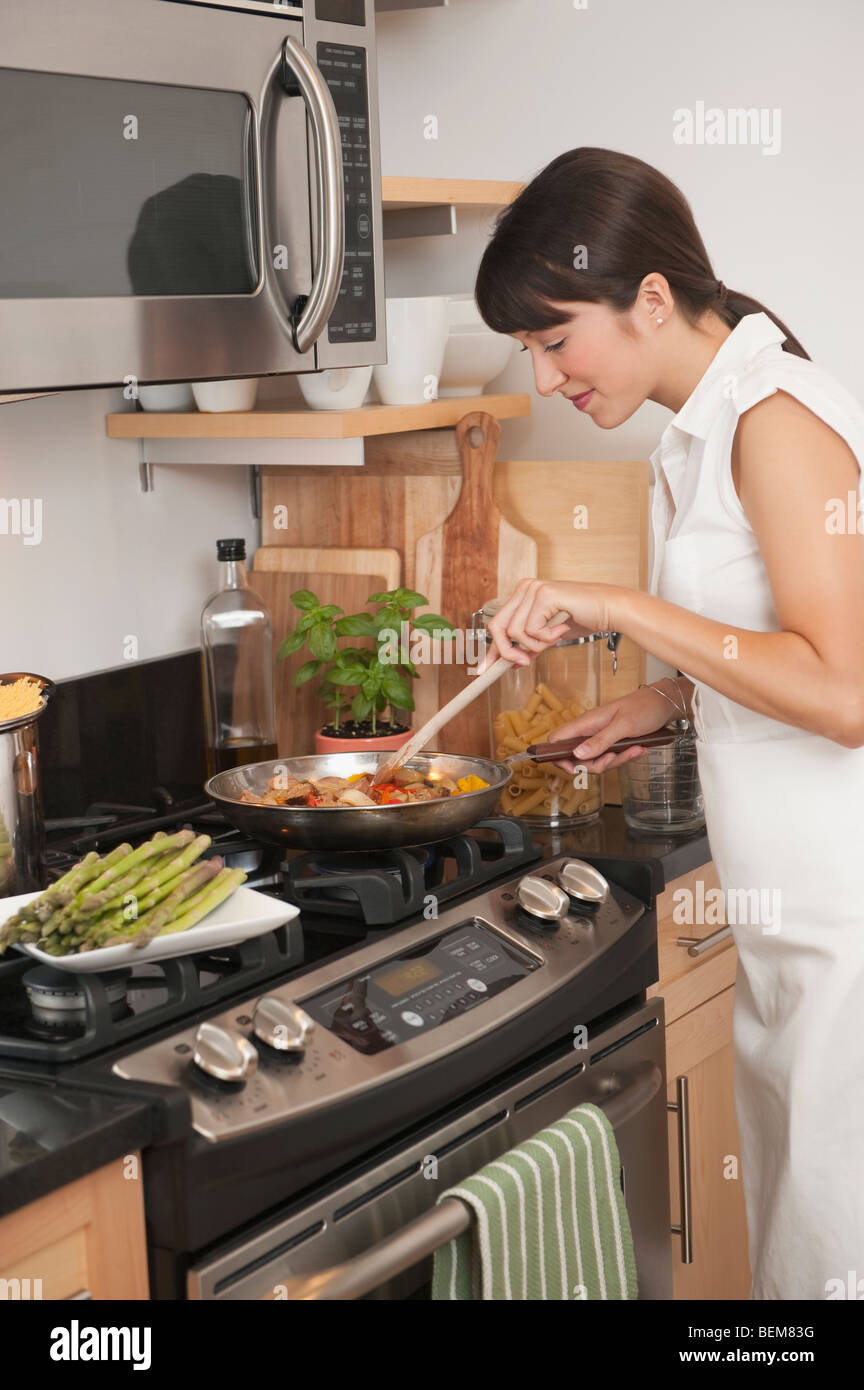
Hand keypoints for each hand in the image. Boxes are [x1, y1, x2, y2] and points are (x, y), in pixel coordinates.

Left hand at [484, 579, 613, 668]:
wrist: (608, 610)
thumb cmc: (582, 619)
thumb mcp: (547, 636)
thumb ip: (528, 646)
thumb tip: (509, 662)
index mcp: (522, 594)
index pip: (497, 624)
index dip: (491, 649)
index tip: (484, 669)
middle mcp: (524, 588)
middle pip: (497, 627)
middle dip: (508, 651)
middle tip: (525, 662)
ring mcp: (532, 589)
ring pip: (516, 632)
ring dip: (537, 644)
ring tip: (555, 636)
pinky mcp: (544, 594)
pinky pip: (532, 629)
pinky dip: (547, 637)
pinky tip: (562, 628)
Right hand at [545, 684, 680, 773]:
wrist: (664, 703)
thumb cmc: (644, 707)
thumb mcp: (623, 725)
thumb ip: (600, 741)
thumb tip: (577, 755)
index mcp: (587, 722)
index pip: (557, 740)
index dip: (559, 757)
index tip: (573, 769)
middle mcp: (590, 730)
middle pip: (578, 757)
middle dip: (596, 765)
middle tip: (613, 759)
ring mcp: (602, 737)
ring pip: (597, 760)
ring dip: (617, 760)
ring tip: (635, 750)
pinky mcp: (613, 742)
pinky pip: (612, 757)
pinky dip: (626, 757)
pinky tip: (639, 749)